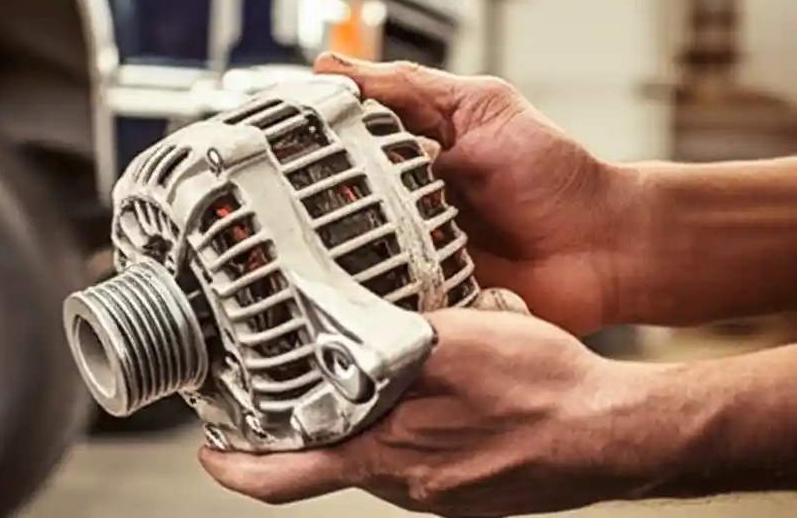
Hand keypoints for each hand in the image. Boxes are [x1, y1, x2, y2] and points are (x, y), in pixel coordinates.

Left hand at [200, 309, 667, 515]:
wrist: (616, 433)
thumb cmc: (543, 390)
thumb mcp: (455, 344)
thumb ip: (389, 343)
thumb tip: (337, 335)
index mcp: (387, 455)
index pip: (284, 478)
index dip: (236, 468)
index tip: (211, 450)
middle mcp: (406, 483)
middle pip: (327, 459)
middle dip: (301, 426)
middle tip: (280, 391)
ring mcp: (439, 490)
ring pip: (373, 455)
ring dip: (359, 420)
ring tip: (363, 374)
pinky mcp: (467, 485)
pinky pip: (416, 457)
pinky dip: (402, 427)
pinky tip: (427, 392)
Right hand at [314, 54, 643, 334]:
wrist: (606, 245)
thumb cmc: (553, 173)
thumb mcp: (480, 108)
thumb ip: (409, 87)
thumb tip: (330, 65)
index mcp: (405, 162)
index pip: (338, 156)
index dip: (304, 153)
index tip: (270, 150)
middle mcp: (401, 211)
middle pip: (334, 212)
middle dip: (310, 211)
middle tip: (283, 208)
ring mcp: (412, 258)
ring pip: (352, 260)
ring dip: (339, 257)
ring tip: (318, 250)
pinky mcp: (427, 301)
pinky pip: (387, 304)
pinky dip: (376, 300)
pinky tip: (359, 292)